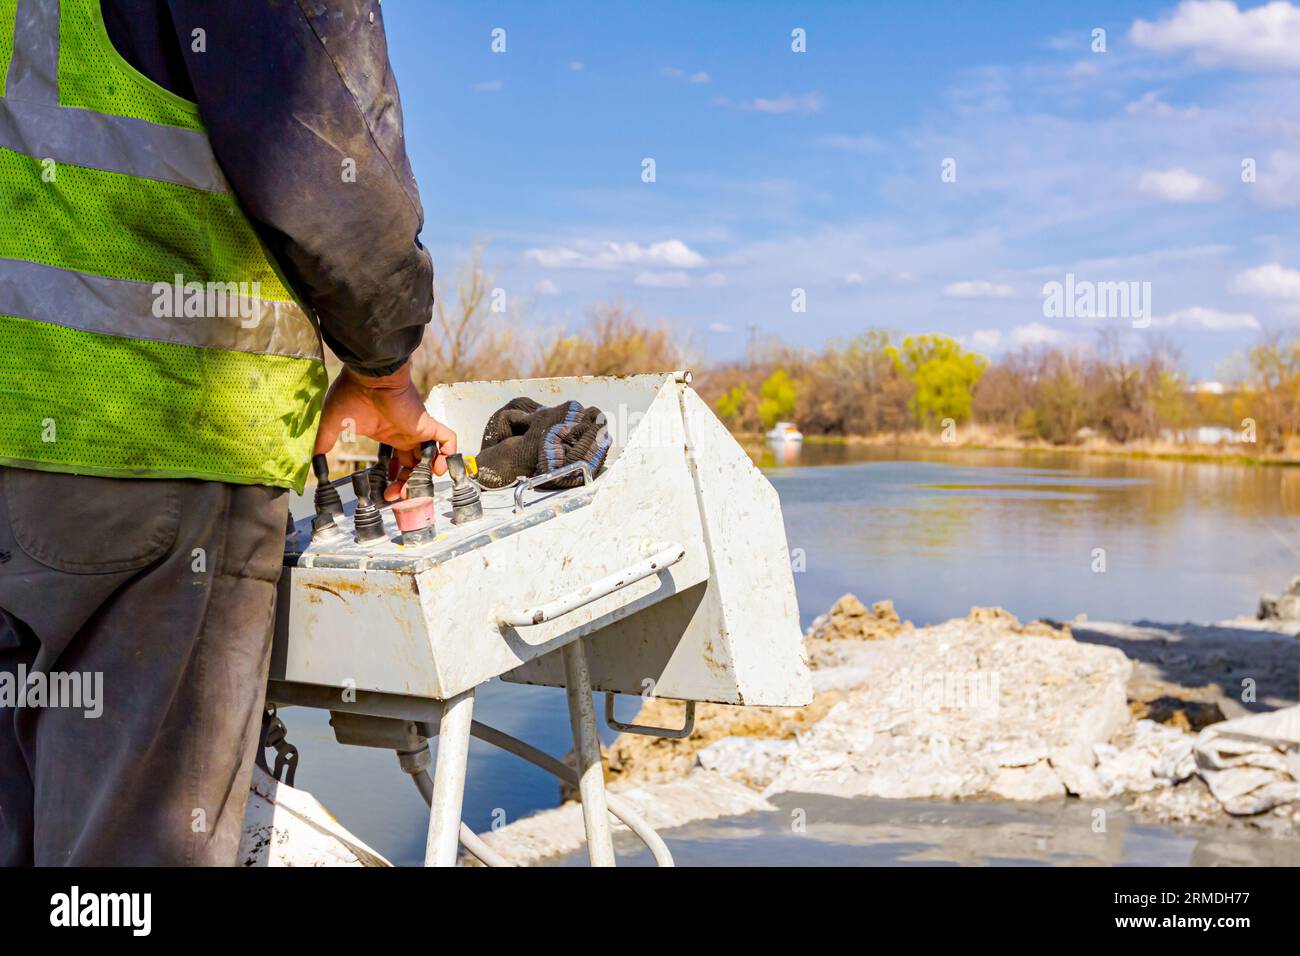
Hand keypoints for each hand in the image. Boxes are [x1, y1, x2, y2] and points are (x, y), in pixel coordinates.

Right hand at [313, 360, 455, 500]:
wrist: (367, 375)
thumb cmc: (350, 393)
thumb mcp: (332, 425)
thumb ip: (324, 444)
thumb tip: (313, 461)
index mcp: (387, 434)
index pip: (398, 462)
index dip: (395, 479)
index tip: (384, 492)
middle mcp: (404, 434)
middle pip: (414, 465)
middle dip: (407, 484)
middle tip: (396, 497)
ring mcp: (417, 429)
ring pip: (432, 457)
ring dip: (426, 476)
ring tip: (415, 490)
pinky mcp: (427, 423)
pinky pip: (448, 440)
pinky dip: (448, 455)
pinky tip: (436, 469)